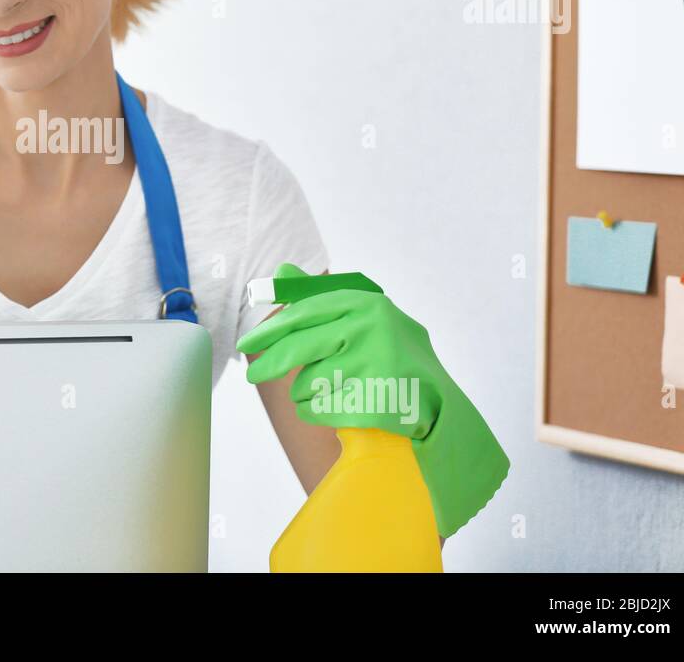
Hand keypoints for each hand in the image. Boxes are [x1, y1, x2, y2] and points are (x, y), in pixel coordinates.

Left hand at [236, 263, 508, 537]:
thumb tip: (279, 270)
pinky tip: (329, 409)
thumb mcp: (363, 317)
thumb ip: (320, 297)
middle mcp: (373, 328)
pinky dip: (315, 412)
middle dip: (270, 364)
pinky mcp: (377, 400)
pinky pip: (320, 408)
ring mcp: (377, 364)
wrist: (437, 405)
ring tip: (323, 391)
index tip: (246, 343)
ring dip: (304, 392)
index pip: (304, 313)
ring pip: (308, 382)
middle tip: (251, 375)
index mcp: (366, 303)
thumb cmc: (391, 355)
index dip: (270, 329)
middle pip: (300, 349)